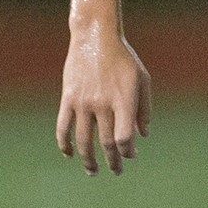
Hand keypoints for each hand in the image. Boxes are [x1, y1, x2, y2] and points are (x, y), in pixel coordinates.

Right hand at [55, 31, 150, 173]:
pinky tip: (69, 154)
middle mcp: (103, 104)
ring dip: (88, 160)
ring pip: (84, 140)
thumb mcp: (142, 79)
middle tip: (116, 171)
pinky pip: (63, 127)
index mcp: (124, 101)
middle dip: (112, 161)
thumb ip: (144, 109)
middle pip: (106, 143)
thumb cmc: (123, 58)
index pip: (124, 137)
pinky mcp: (68, 98)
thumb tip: (143, 135)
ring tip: (93, 170)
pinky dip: (65, 143)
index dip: (127, 151)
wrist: (95, 36)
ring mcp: (83, 103)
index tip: (130, 154)